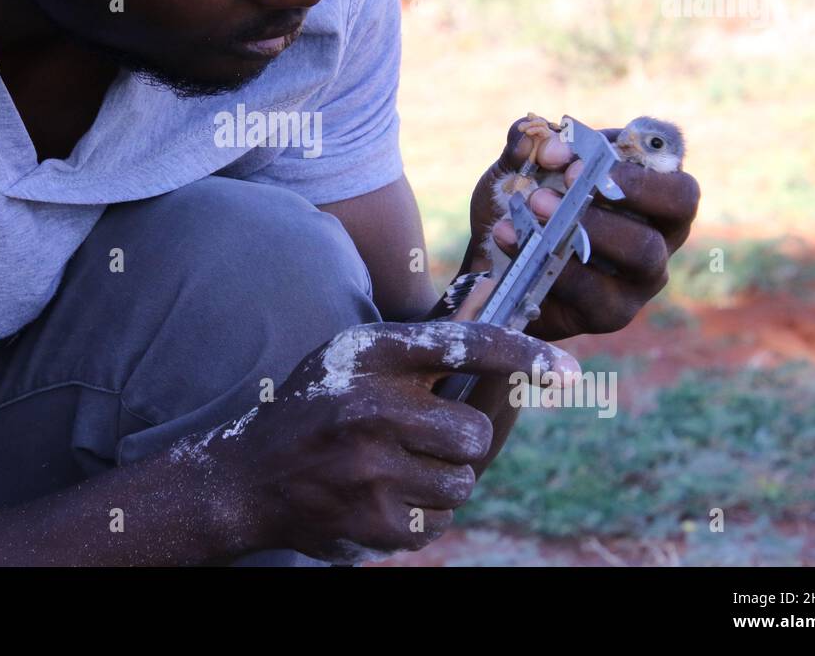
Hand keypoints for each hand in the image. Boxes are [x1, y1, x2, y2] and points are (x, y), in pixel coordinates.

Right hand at [205, 321, 579, 563]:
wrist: (249, 477)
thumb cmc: (319, 405)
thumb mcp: (358, 355)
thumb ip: (425, 336)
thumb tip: (492, 292)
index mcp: (371, 355)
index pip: (466, 347)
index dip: (523, 357)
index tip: (565, 372)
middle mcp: (371, 408)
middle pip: (476, 432)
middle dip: (463, 440)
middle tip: (427, 437)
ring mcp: (371, 469)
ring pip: (464, 481)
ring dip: (444, 478)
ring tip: (399, 466)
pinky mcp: (374, 521)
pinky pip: (441, 520)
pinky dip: (422, 512)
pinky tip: (382, 494)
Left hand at [465, 117, 700, 339]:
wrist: (489, 265)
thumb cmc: (522, 207)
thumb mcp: (520, 167)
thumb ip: (527, 145)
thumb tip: (531, 135)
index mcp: (652, 192)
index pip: (676, 169)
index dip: (635, 161)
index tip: (581, 158)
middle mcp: (661, 235)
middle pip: (678, 206)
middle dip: (622, 187)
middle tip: (566, 179)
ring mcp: (642, 278)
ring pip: (644, 250)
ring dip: (588, 223)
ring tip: (535, 204)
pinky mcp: (611, 313)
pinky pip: (595, 291)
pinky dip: (551, 260)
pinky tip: (510, 237)